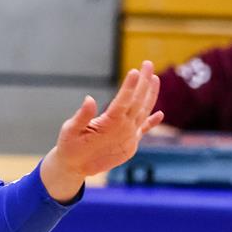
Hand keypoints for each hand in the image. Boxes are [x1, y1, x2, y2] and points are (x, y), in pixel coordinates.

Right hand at [39, 62, 164, 200]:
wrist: (75, 168)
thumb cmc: (70, 146)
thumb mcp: (70, 130)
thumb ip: (82, 116)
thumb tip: (89, 99)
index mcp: (108, 125)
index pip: (123, 102)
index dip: (129, 87)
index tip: (135, 71)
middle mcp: (124, 130)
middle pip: (138, 102)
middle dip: (144, 82)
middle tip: (148, 63)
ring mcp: (130, 137)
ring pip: (144, 112)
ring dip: (150, 95)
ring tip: (155, 78)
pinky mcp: (131, 144)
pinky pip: (144, 129)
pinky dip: (153, 122)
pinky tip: (160, 113)